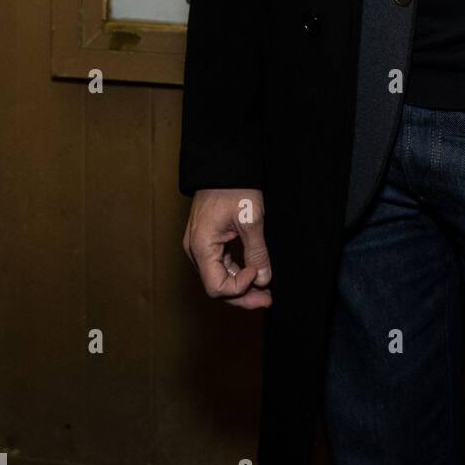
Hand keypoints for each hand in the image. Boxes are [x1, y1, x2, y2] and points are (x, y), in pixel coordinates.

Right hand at [183, 188, 272, 307]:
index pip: (216, 286)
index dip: (240, 287)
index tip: (259, 273)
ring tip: (265, 291)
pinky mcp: (209, 240)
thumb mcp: (250, 219)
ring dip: (241, 286)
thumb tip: (264, 280)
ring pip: (219, 276)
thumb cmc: (234, 187)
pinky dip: (237, 272)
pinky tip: (254, 274)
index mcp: (201, 247)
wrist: (223, 165)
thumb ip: (257, 251)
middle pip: (217, 286)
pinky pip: (220, 264)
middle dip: (243, 295)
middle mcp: (196, 251)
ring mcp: (201, 246)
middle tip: (268, 300)